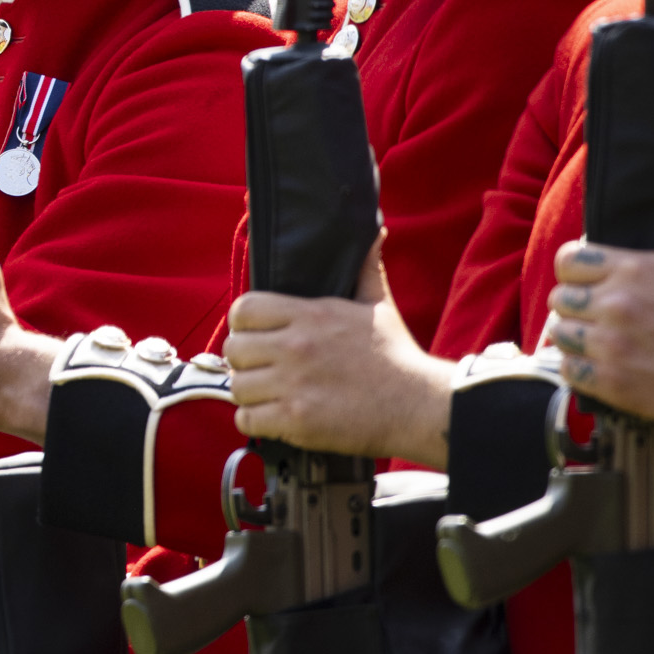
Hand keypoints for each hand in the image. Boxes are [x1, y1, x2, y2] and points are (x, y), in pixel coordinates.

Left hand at [226, 244, 452, 463]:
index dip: (243, 322)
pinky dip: (256, 421)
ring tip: (270, 394)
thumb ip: (366, 268)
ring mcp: (294, 385)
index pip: (244, 309)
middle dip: (244, 360)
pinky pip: (247, 420)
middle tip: (262, 368)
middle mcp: (297, 347)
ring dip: (250, 393)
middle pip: (233, 349)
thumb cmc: (396, 356)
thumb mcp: (378, 305)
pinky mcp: (296, 420)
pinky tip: (274, 417)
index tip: (255, 334)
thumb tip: (376, 232)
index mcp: (311, 315)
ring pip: (236, 386)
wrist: (419, 406)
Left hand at [546, 143, 653, 431]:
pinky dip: (580, 368)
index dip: (576, 269)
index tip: (592, 277)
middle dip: (576, 302)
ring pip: (560, 333)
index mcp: (631, 269)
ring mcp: (610, 345)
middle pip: (560, 298)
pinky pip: (569, 370)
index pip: (567, 261)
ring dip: (576, 335)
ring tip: (599, 336)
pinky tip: (602, 364)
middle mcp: (614, 304)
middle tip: (598, 310)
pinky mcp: (611, 381)